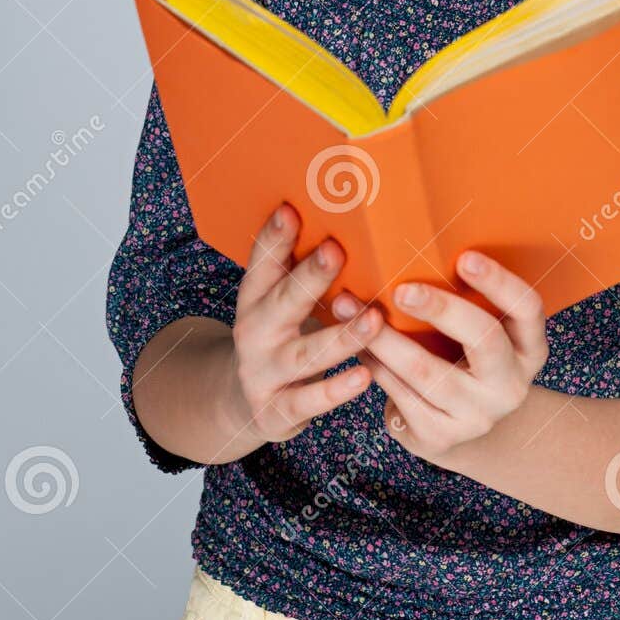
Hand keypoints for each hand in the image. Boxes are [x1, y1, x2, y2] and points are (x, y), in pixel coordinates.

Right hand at [223, 202, 383, 456]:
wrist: (246, 403)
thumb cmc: (282, 337)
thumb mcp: (280, 303)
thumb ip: (302, 272)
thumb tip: (351, 220)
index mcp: (255, 298)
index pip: (262, 263)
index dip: (274, 238)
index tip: (291, 209)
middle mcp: (254, 332)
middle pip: (283, 301)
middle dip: (309, 277)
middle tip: (335, 251)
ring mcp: (263, 372)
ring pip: (305, 353)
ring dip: (340, 336)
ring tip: (373, 319)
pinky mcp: (277, 410)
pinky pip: (309, 400)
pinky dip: (335, 390)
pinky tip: (364, 376)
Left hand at [330, 250, 547, 466]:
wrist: (460, 428)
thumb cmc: (462, 360)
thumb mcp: (479, 334)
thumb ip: (465, 302)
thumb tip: (410, 241)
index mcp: (529, 348)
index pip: (527, 308)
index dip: (499, 283)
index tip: (465, 256)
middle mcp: (511, 384)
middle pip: (484, 339)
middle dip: (440, 308)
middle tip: (401, 288)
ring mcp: (478, 416)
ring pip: (427, 371)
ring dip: (383, 337)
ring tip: (349, 308)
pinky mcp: (441, 438)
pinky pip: (401, 396)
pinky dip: (374, 366)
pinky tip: (356, 346)